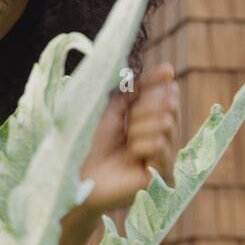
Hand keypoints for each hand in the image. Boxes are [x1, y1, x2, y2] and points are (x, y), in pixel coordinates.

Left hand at [80, 62, 180, 214]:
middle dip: (143, 110)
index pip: (169, 94)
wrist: (74, 172)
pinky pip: (161, 146)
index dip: (154, 91)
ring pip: (166, 125)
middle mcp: (161, 138)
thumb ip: (137, 88)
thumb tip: (169, 70)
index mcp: (150, 120)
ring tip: (125, 144)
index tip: (135, 99)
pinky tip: (131, 155)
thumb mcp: (112, 107)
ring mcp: (162, 157)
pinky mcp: (161, 175)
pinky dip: (142, 146)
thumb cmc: (88, 140)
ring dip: (139, 129)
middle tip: (126, 126)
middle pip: (170, 107)